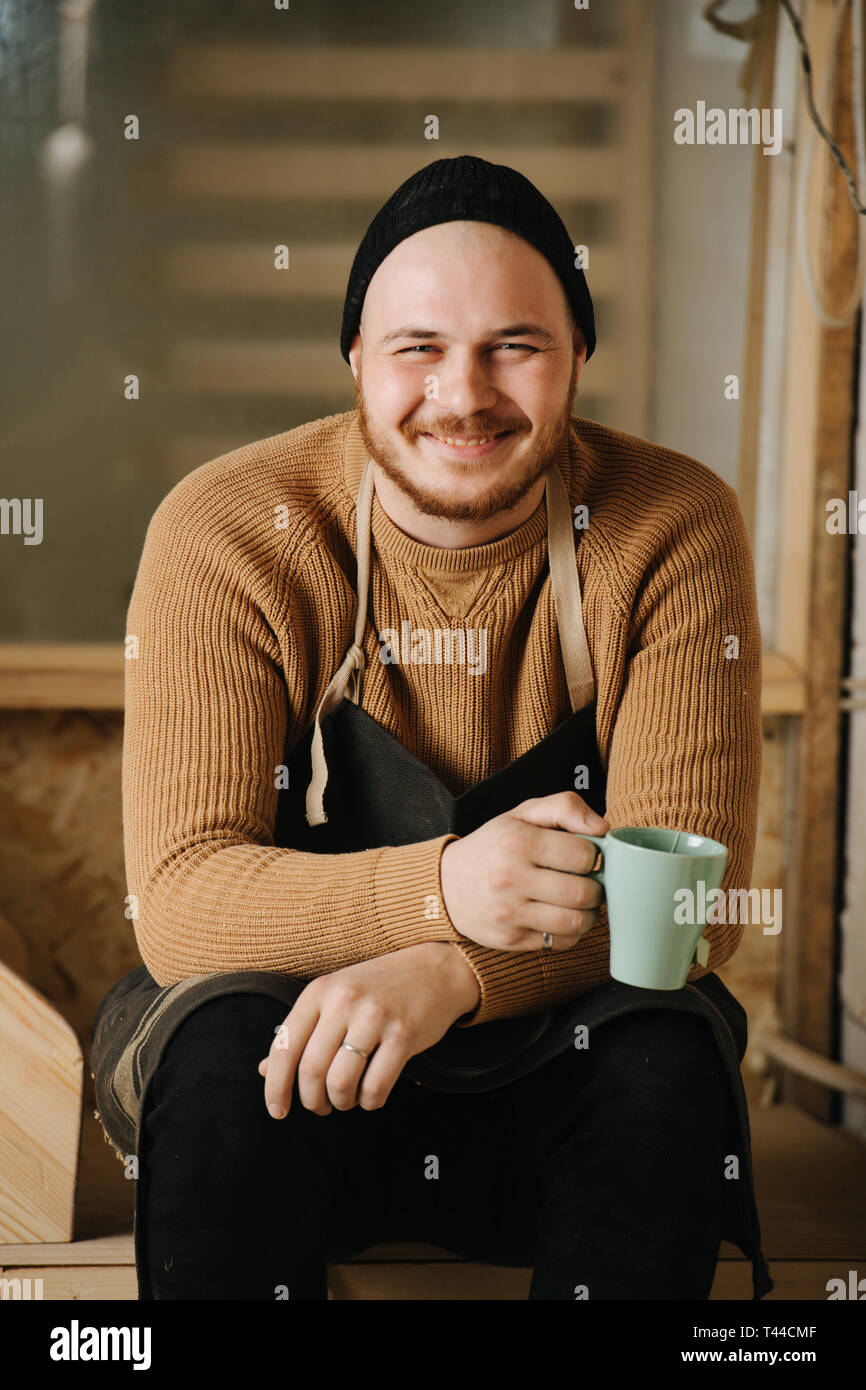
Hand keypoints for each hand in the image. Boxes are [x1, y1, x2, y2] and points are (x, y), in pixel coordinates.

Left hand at [258, 942, 479, 1117]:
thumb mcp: (334, 998)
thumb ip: (301, 1032)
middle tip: (320, 1106)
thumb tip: (265, 1070)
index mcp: (319, 991)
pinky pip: (376, 1086)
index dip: (276, 1086)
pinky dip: (370, 1102)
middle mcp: (343, 1001)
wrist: (435, 969)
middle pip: (311, 1069)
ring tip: (347, 1099)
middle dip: (311, 1100)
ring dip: (340, 1102)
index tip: (277, 1110)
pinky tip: (372, 1095)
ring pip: (341, 1082)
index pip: (284, 1046)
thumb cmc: (379, 988)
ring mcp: (375, 1017)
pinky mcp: (404, 1035)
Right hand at [440, 790, 608, 952]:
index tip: (583, 857)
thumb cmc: (493, 845)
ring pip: (576, 922)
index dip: (592, 856)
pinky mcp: (511, 939)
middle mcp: (511, 878)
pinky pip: (561, 942)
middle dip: (596, 887)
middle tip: (589, 881)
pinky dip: (572, 931)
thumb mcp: (522, 814)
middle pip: (584, 892)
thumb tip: (603, 829)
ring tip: (580, 901)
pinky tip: (562, 916)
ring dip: (589, 913)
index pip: (583, 855)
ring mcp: (510, 913)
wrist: (445, 885)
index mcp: (517, 841)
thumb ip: (565, 808)